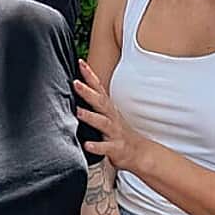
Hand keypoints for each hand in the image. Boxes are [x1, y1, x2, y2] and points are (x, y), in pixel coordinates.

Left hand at [73, 59, 149, 173]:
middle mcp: (111, 117)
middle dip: (87, 92)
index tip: (80, 62)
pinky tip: (87, 145)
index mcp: (108, 109)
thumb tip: (76, 88)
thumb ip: (93, 103)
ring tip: (78, 111)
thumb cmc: (117, 132)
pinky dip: (96, 146)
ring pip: (102, 123)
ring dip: (90, 116)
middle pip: (100, 102)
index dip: (90, 75)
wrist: (138, 152)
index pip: (98, 88)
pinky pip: (105, 147)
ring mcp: (114, 132)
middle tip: (75, 83)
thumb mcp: (106, 114)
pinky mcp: (115, 148)